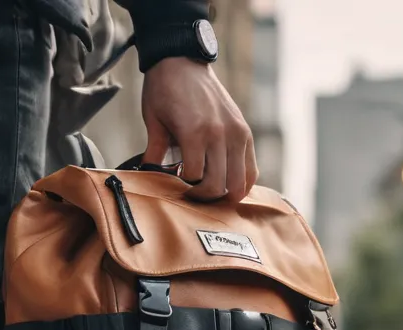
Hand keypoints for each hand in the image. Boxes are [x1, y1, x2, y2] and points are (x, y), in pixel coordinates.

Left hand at [141, 58, 257, 201]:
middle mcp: (220, 134)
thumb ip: (154, 154)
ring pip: (238, 183)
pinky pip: (251, 170)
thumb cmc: (164, 90)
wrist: (181, 59)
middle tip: (193, 194)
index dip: (184, 188)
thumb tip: (151, 178)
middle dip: (204, 196)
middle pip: (219, 185)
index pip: (195, 178)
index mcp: (194, 132)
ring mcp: (236, 133)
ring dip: (224, 193)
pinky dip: (241, 182)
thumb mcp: (153, 122)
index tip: (176, 186)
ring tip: (211, 190)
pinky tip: (227, 183)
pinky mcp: (244, 131)